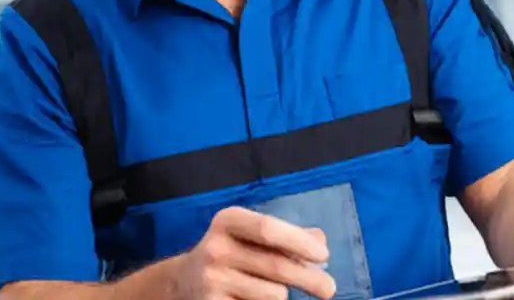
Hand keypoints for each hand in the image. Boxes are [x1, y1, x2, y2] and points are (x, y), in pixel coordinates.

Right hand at [171, 206, 337, 299]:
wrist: (183, 282)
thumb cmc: (232, 253)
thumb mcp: (252, 236)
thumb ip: (287, 235)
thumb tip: (319, 241)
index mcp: (228, 221)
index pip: (268, 229)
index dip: (299, 242)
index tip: (324, 255)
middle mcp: (216, 249)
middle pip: (277, 267)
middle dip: (310, 279)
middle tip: (330, 289)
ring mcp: (212, 281)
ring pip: (273, 294)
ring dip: (284, 295)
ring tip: (272, 290)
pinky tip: (258, 299)